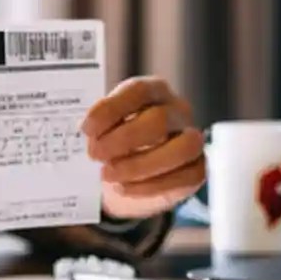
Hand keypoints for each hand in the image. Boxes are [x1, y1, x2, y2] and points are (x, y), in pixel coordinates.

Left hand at [82, 76, 205, 218]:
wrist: (123, 175)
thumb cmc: (111, 143)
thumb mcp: (101, 130)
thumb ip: (96, 128)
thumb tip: (84, 136)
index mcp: (153, 91)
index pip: (138, 90)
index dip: (112, 108)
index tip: (87, 129)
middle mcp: (176, 111)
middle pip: (160, 120)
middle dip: (124, 140)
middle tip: (95, 154)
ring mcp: (191, 139)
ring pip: (181, 149)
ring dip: (140, 165)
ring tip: (108, 175)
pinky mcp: (196, 169)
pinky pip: (183, 177)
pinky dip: (150, 186)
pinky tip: (124, 189)